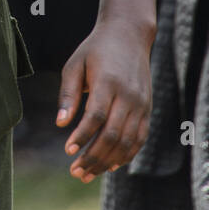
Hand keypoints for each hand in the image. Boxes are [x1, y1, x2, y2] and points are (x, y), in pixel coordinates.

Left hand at [55, 19, 153, 182]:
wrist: (129, 36)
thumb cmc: (95, 50)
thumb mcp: (75, 64)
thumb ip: (68, 94)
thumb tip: (60, 123)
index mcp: (109, 82)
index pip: (96, 117)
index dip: (82, 136)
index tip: (68, 150)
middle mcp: (129, 95)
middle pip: (113, 135)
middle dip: (93, 157)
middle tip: (75, 171)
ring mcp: (141, 104)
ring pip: (127, 142)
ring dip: (107, 162)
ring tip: (87, 173)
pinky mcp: (147, 109)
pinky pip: (139, 139)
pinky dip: (126, 155)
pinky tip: (110, 166)